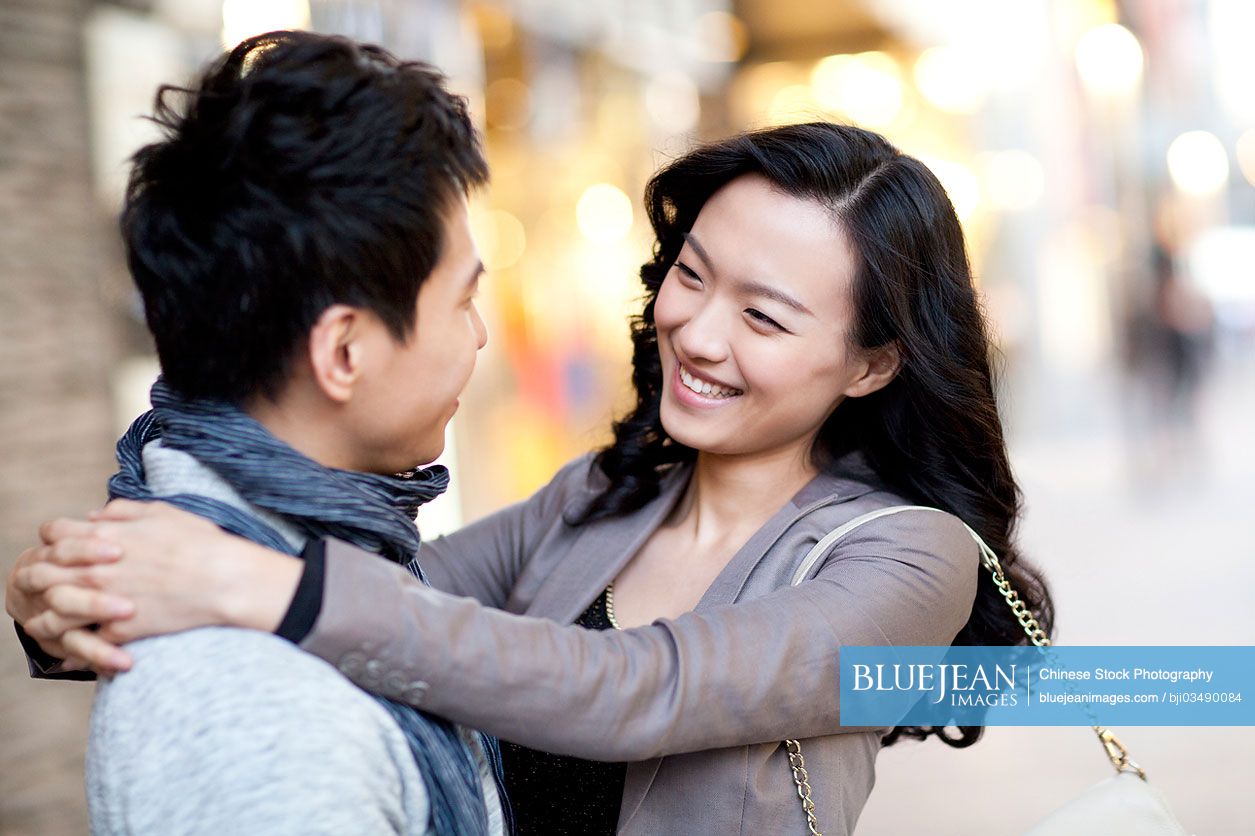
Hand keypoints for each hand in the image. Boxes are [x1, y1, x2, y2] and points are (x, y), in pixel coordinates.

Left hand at [12, 500, 301, 672]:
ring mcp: (104, 603)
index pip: (53, 534)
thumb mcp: (162, 513)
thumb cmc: (200, 543)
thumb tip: (94, 516)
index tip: (57, 548)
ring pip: (54, 615)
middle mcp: (95, 570)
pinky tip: (75, 653)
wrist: (224, 580)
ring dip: (46, 619)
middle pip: (42, 575)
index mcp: (104, 538)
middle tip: (43, 585)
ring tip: (45, 624)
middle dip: (38, 578)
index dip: (52, 540)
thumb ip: (122, 512)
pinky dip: (78, 651)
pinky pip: (85, 645)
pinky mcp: (119, 632)